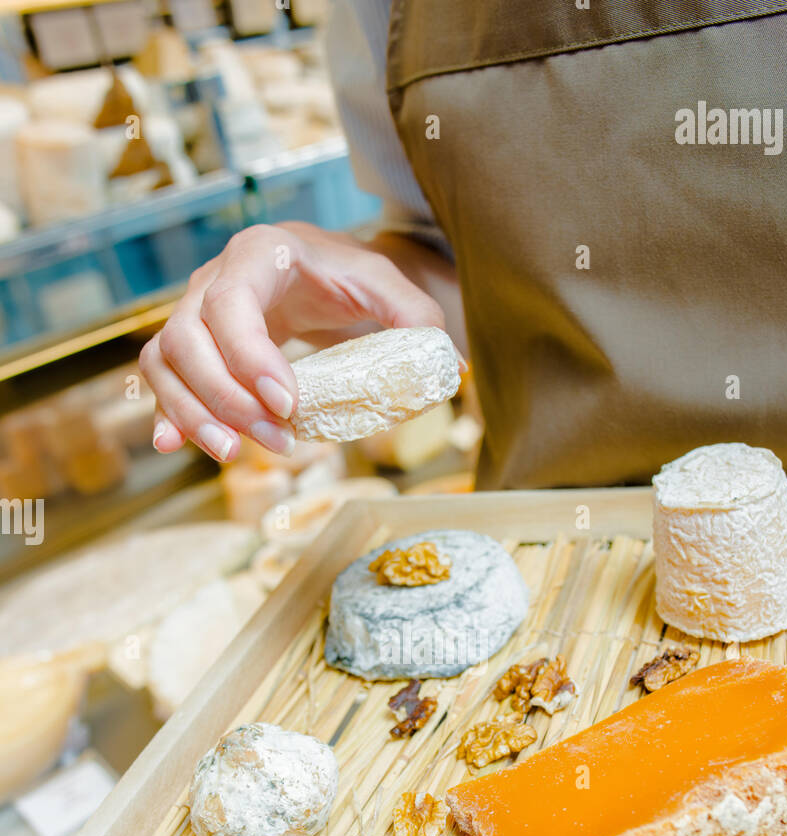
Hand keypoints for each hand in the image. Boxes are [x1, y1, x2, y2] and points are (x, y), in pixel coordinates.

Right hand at [139, 222, 445, 462]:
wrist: (324, 276)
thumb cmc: (351, 280)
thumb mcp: (389, 287)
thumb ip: (416, 317)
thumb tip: (447, 363)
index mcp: (261, 254)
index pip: (232, 303)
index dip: (249, 356)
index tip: (285, 404)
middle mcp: (214, 278)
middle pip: (188, 338)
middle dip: (226, 397)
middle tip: (277, 440)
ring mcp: (194, 312)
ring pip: (166, 360)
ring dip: (192, 412)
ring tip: (233, 453)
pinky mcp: (189, 348)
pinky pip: (161, 378)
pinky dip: (166, 413)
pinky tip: (174, 446)